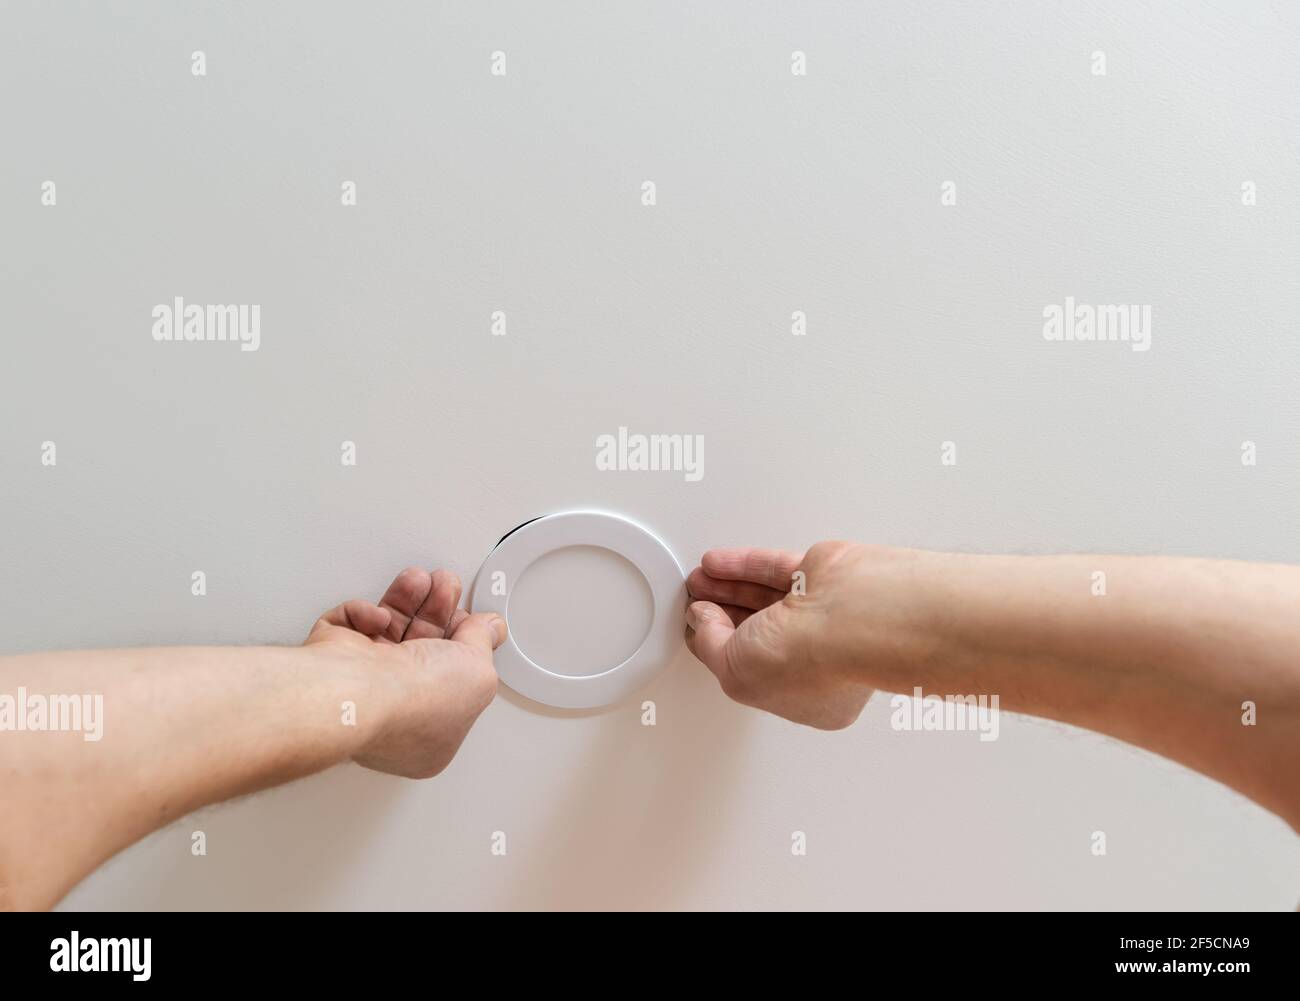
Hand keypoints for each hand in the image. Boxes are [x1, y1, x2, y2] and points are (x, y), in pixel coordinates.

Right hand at [305, 566, 505, 777]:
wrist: (356, 691)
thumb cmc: (414, 699)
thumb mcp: (480, 672)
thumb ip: (485, 643)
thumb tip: (489, 628)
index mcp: (432, 730)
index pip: (453, 679)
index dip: (465, 644)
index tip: (472, 617)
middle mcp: (394, 711)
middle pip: (422, 648)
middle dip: (436, 610)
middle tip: (446, 585)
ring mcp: (360, 686)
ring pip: (388, 632)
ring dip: (407, 600)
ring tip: (419, 580)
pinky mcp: (332, 660)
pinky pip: (350, 625)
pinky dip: (365, 614)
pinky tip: (380, 618)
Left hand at [686, 542, 938, 728]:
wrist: (850, 617)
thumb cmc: (812, 661)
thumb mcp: (737, 671)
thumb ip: (711, 645)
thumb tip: (700, 619)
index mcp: (806, 699)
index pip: (753, 675)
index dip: (720, 653)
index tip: (696, 635)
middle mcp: (818, 659)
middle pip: (758, 634)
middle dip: (720, 615)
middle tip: (694, 601)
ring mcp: (823, 615)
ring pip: (765, 598)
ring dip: (726, 588)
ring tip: (697, 579)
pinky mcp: (823, 578)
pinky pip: (774, 569)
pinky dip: (743, 566)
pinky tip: (715, 563)